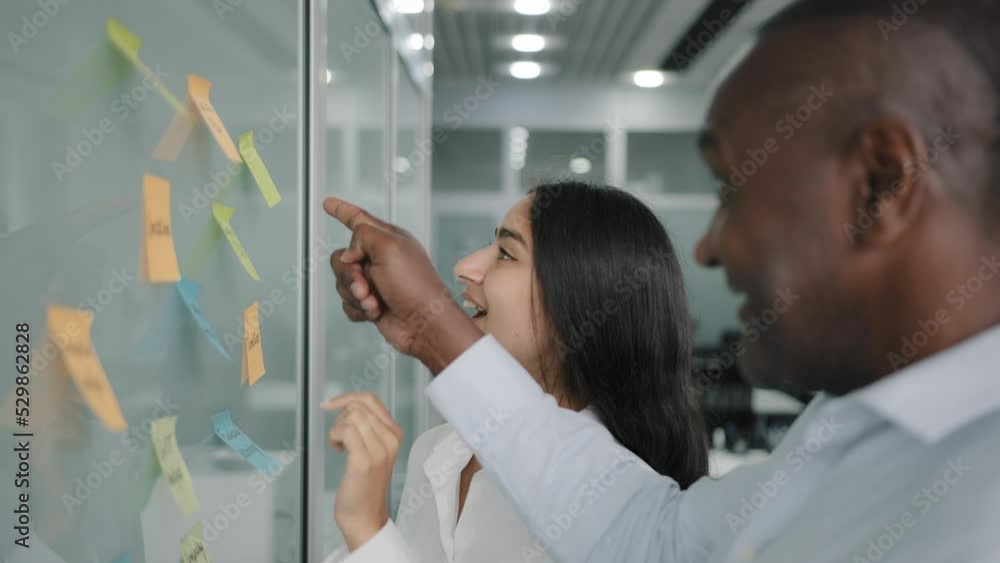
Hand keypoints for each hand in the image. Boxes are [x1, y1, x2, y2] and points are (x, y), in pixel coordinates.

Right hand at [323, 197, 482, 372]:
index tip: (328, 203)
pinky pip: (347, 303)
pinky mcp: (370, 303)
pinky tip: (375, 312)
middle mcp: (380, 258)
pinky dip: (358, 310)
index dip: (342, 210)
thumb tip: (349, 253)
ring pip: (342, 282)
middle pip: (342, 258)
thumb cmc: (415, 286)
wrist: (423, 325)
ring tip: (376, 302)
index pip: (358, 219)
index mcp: (388, 239)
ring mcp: (375, 282)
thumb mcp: (389, 247)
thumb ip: (363, 235)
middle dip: (350, 275)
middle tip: (366, 286)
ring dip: (356, 295)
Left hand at [323, 392, 402, 551]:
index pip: (370, 399)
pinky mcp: (364, 461)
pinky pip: (346, 431)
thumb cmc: (364, 485)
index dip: (346, 398)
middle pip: (359, 406)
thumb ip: (368, 427)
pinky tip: (337, 449)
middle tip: (338, 438)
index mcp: (394, 433)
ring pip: (352, 416)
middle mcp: (391, 439)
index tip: (330, 404)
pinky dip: (335, 436)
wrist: (364, 516)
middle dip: (340, 417)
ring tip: (338, 445)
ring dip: (336, 428)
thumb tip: (349, 404)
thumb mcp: (373, 449)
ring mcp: (379, 450)